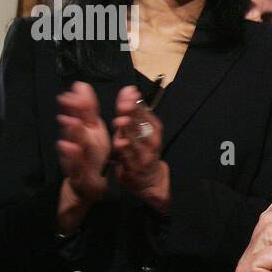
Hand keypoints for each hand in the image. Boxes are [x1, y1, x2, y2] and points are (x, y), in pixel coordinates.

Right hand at [56, 81, 110, 210]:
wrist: (86, 186)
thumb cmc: (91, 155)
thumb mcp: (92, 131)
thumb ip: (87, 109)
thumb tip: (81, 84)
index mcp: (85, 132)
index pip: (81, 113)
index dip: (79, 100)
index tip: (78, 86)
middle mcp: (77, 142)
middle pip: (73, 125)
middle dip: (71, 112)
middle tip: (68, 98)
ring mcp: (75, 158)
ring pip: (73, 144)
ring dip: (71, 133)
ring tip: (69, 121)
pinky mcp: (78, 174)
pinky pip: (76, 166)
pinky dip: (72, 157)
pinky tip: (70, 147)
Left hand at [111, 85, 169, 212]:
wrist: (150, 182)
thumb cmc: (142, 151)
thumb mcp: (139, 131)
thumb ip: (133, 112)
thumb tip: (130, 89)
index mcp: (153, 131)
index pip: (146, 115)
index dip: (138, 104)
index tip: (131, 92)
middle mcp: (151, 143)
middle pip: (142, 127)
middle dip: (133, 114)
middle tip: (124, 103)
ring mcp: (143, 157)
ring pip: (136, 142)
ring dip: (129, 131)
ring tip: (120, 120)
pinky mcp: (134, 170)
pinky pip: (128, 159)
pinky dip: (125, 151)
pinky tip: (119, 143)